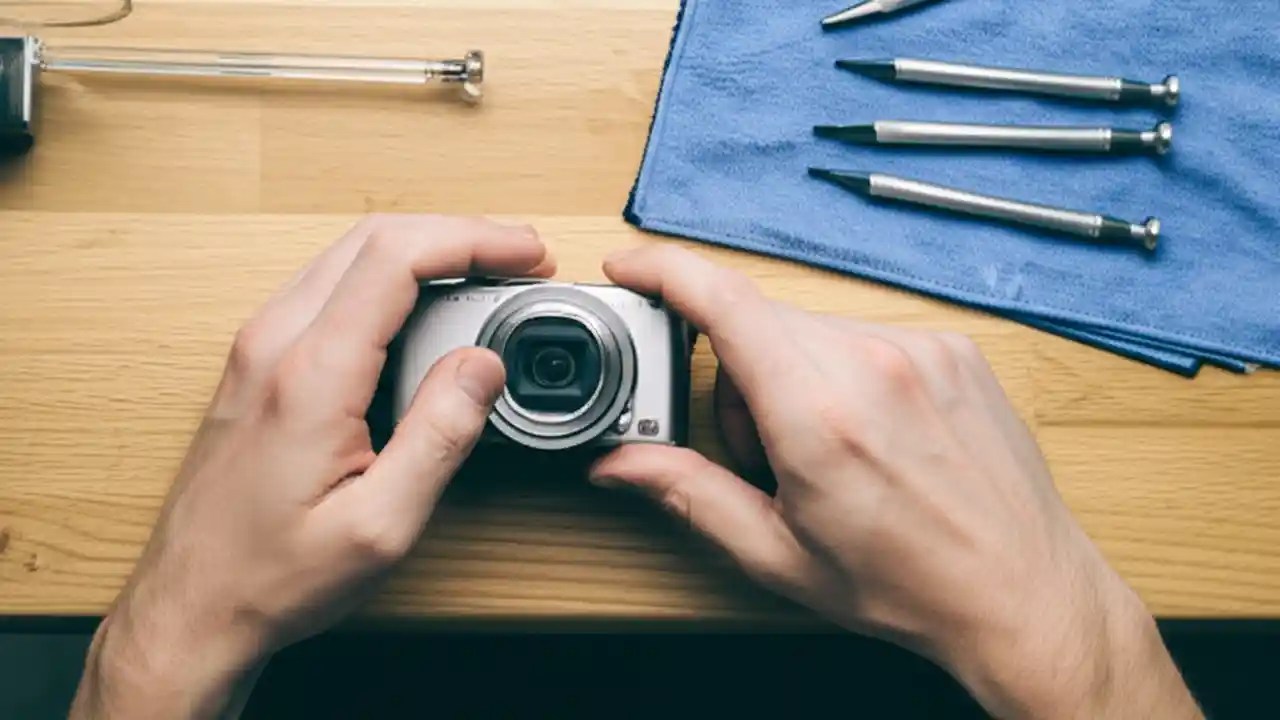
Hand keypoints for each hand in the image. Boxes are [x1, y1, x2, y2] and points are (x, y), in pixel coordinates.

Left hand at [71, 215, 554, 719]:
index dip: (474, 239)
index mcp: (310, 376)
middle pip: (374, 239)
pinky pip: (329, 287)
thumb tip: (482, 365)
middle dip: (459, 233)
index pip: (397, 259)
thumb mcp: (380, 526)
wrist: (191, 604)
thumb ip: (439, 437)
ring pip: (349, 255)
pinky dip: (390, 277)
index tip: (525, 252)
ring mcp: (258, 348)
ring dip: (425, 251)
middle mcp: (274, 344)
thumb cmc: (273, 576)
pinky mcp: (257, 363)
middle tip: (519, 256)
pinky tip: (427, 306)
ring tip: (486, 276)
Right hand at [590, 246, 1200, 719]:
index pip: (722, 302)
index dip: (663, 269)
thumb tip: (620, 464)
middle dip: (736, 375)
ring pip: (811, 330)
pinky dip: (844, 372)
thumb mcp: (779, 553)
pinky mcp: (953, 346)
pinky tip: (871, 431)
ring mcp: (921, 349)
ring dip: (792, 374)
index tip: (630, 264)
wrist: (1021, 590)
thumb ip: (688, 494)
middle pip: (760, 324)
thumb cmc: (911, 583)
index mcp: (819, 416)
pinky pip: (865, 336)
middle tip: (762, 448)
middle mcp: (874, 364)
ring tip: (828, 448)